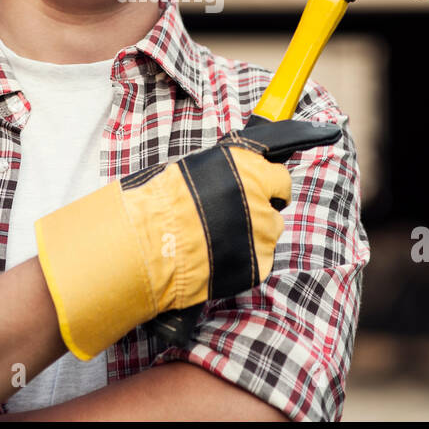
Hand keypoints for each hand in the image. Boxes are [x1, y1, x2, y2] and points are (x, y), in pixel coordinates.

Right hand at [34, 118, 341, 360]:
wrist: (147, 245)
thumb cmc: (158, 203)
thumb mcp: (191, 170)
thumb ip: (223, 170)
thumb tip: (238, 167)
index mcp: (246, 165)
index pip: (280, 172)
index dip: (271, 181)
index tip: (272, 184)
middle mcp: (261, 194)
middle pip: (279, 200)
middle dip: (263, 205)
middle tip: (235, 214)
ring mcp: (262, 231)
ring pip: (271, 231)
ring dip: (254, 233)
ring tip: (220, 238)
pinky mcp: (257, 263)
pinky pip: (260, 259)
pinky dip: (246, 259)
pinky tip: (219, 258)